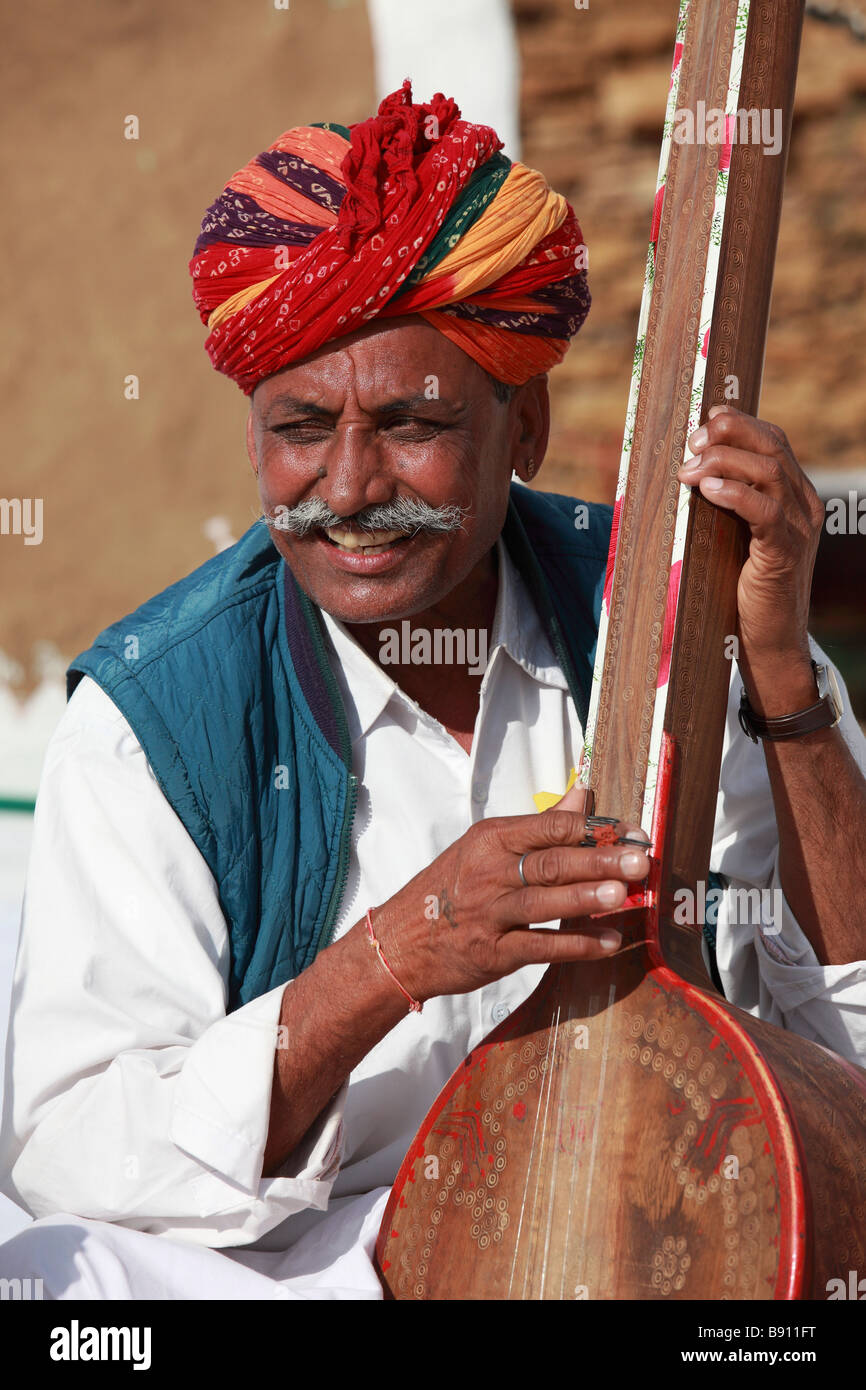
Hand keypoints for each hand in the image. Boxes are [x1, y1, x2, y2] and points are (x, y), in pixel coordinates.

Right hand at [370, 782, 650, 1004]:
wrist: (400, 942)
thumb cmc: (451, 889)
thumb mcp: (486, 847)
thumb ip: (540, 825)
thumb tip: (583, 795)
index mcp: (491, 838)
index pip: (549, 826)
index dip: (595, 829)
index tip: (634, 833)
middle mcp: (489, 872)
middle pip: (550, 862)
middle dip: (599, 860)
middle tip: (640, 861)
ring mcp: (489, 913)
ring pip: (544, 902)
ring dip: (586, 898)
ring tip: (624, 895)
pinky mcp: (491, 952)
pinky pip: (539, 947)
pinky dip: (574, 945)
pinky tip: (607, 943)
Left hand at [677, 405, 823, 673]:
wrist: (769, 641)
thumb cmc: (744, 589)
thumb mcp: (735, 537)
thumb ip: (726, 505)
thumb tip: (687, 473)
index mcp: (795, 496)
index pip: (774, 441)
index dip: (740, 422)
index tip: (706, 416)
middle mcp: (804, 506)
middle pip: (772, 447)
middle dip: (729, 434)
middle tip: (691, 441)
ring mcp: (799, 529)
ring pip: (769, 472)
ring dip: (723, 461)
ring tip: (689, 469)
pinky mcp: (784, 554)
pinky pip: (765, 512)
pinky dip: (734, 494)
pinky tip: (707, 489)